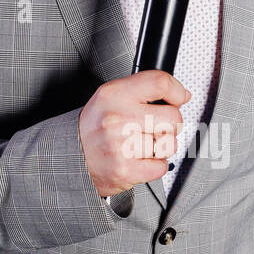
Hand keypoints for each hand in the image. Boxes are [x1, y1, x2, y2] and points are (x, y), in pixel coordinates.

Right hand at [78, 70, 190, 197]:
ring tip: (141, 145)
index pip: (160, 83)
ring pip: (169, 144)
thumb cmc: (94, 128)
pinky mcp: (126, 170)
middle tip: (154, 128)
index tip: (179, 98)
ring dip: (160, 147)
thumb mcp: (110, 97)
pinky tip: (139, 160)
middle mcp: (118, 118)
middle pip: (173, 117)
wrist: (71, 158)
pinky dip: (154, 165)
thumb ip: (143, 90)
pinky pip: (161, 166)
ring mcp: (122, 146)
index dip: (176, 91)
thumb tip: (182, 95)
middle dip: (169, 125)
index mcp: (114, 95)